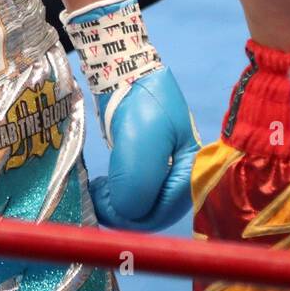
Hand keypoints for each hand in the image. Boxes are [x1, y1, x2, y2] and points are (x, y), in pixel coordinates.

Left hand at [63, 0, 199, 231]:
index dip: (130, 217)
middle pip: (152, 213)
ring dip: (117, 204)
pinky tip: (105, 185)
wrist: (128, 73)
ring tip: (99, 189)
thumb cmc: (141, 107)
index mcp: (191, 172)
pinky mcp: (153, 164)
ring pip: (142, 205)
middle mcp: (184, 176)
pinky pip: (136, 192)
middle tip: (98, 195)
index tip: (104, 201)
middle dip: (122, 211)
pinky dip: (118, 195)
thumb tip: (126, 214)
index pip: (161, 214)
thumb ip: (137, 188)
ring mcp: (168, 170)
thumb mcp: (140, 148)